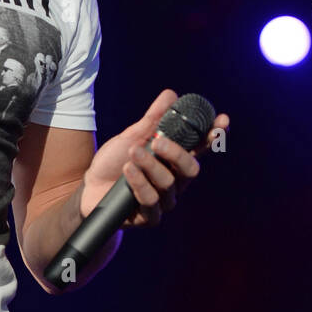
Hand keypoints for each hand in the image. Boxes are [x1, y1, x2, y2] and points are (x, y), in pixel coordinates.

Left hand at [79, 89, 229, 226]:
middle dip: (176, 153)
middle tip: (158, 141)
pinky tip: (127, 172)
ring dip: (149, 166)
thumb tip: (170, 95)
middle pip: (190, 169)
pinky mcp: (150, 217)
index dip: (214, 135)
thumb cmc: (114, 162)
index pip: (200, 147)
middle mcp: (175, 181)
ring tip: (131, 155)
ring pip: (168, 184)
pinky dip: (140, 184)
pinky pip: (152, 202)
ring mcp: (164, 200)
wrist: (89, 188)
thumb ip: (152, 120)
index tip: (222, 121)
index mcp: (175, 160)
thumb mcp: (131, 137)